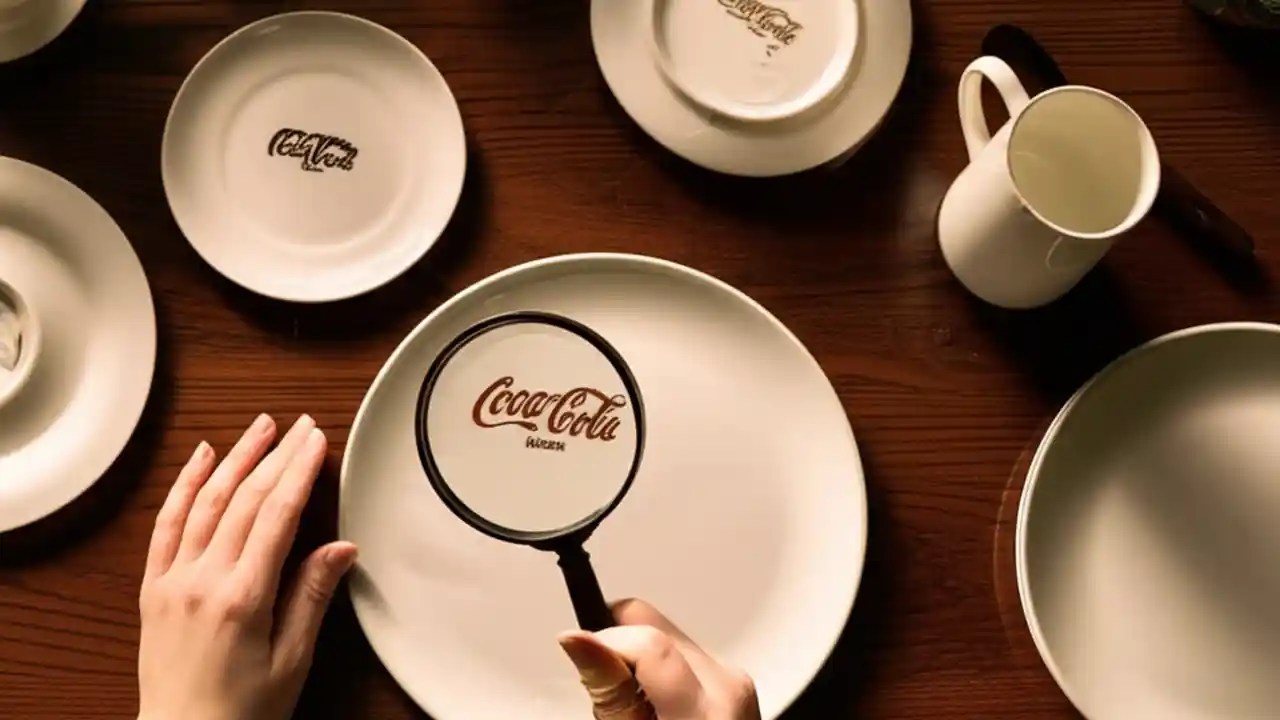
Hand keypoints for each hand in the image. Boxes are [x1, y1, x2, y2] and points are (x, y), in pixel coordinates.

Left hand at [137, 414, 356, 719]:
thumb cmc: (243, 712)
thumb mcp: (292, 660)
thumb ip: (313, 597)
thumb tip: (342, 549)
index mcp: (243, 597)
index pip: (277, 515)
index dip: (299, 471)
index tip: (316, 441)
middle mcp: (203, 580)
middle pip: (244, 499)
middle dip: (275, 455)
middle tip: (299, 424)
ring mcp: (173, 580)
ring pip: (205, 502)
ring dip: (234, 458)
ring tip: (259, 427)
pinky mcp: (153, 587)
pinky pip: (166, 524)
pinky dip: (183, 486)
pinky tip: (201, 458)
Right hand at [558, 599, 761, 719]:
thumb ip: (609, 694)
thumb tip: (578, 641)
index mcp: (706, 708)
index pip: (644, 637)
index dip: (600, 639)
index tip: (576, 652)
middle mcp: (727, 684)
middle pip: (651, 622)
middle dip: (617, 647)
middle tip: (612, 699)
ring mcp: (734, 680)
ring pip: (664, 631)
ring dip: (638, 659)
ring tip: (637, 709)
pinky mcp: (733, 679)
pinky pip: (683, 650)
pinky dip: (660, 668)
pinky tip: (658, 705)